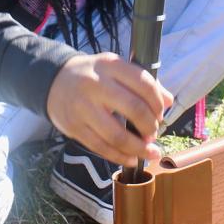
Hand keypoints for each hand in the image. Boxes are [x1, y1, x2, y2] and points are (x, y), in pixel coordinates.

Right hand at [46, 53, 172, 166]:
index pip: (144, 84)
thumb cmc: (94, 76)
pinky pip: (101, 148)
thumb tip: (169, 101)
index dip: (158, 103)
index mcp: (110, 65)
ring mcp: (83, 107)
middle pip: (134, 109)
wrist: (54, 81)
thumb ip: (142, 82)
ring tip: (149, 151)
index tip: (160, 114)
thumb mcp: (116, 69)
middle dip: (150, 126)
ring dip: (139, 148)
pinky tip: (132, 158)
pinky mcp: (74, 127)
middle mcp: (95, 84)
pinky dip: (120, 157)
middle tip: (153, 133)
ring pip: (117, 135)